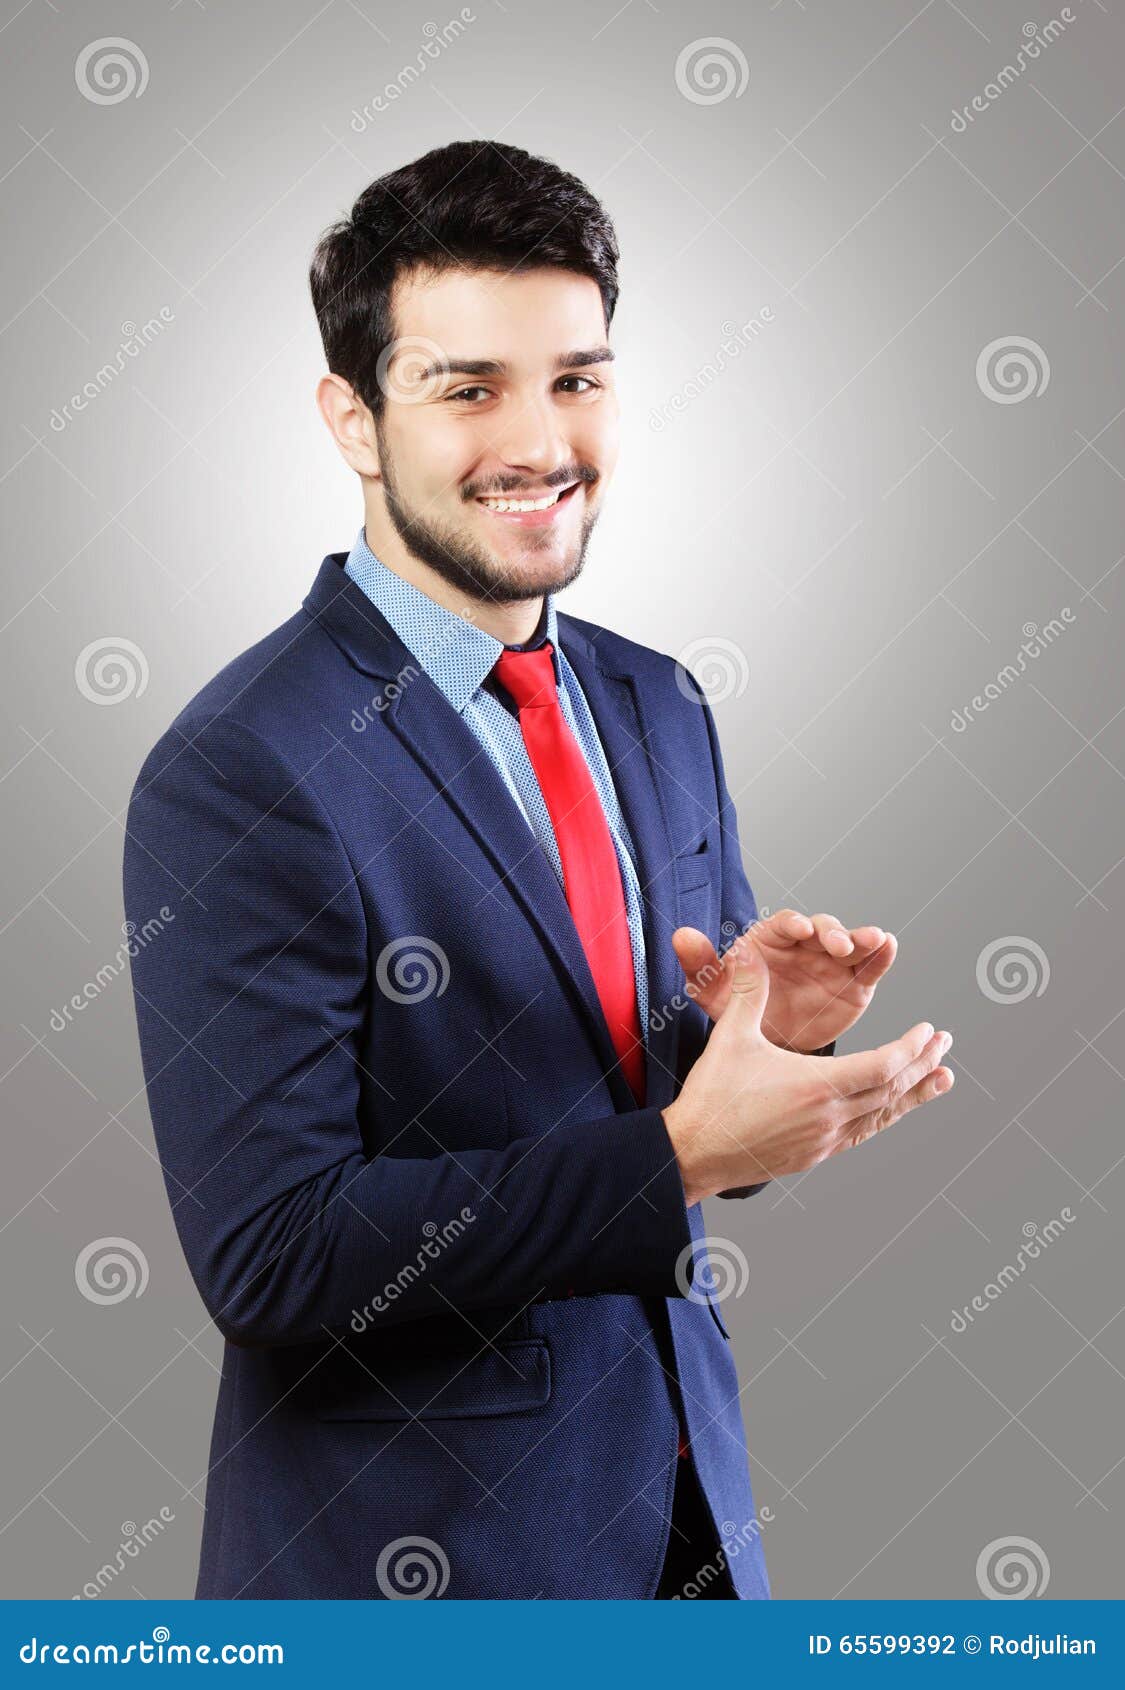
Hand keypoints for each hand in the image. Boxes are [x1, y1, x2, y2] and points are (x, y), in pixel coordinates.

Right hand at [661, 941, 952, 1205]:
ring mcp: (825, 1139)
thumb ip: (748, 993)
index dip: (911, 1048)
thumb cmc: (712, 1096)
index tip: (929, 1030)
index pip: (884, 1065)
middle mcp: (829, 1116)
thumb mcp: (731, 1037)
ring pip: (883, 1115)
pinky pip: (863, 1132)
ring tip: (943, 1079)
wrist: (694, 1151)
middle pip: (892, 1089)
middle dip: (922, 1064)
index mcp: (816, 1085)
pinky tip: (894, 1109)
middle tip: (945, 1045)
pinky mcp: (816, 1153)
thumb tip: (750, 955)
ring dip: (914, 1094)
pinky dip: (886, 1115)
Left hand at [673, 912, 895, 1051]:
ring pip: (851, 943)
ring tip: (875, 939)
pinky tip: (889, 946)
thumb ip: (701, 965)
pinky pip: (870, 966)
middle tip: (838, 944)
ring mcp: (833, 962)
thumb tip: (681, 935)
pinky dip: (882, 954)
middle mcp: (805, 945)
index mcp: (770, 941)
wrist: (768, 1049)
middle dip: (831, 933)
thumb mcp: (715, 993)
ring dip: (863, 937)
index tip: (797, 929)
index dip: (791, 925)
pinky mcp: (855, 983)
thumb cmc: (739, 1012)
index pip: (783, 925)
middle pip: (822, 929)